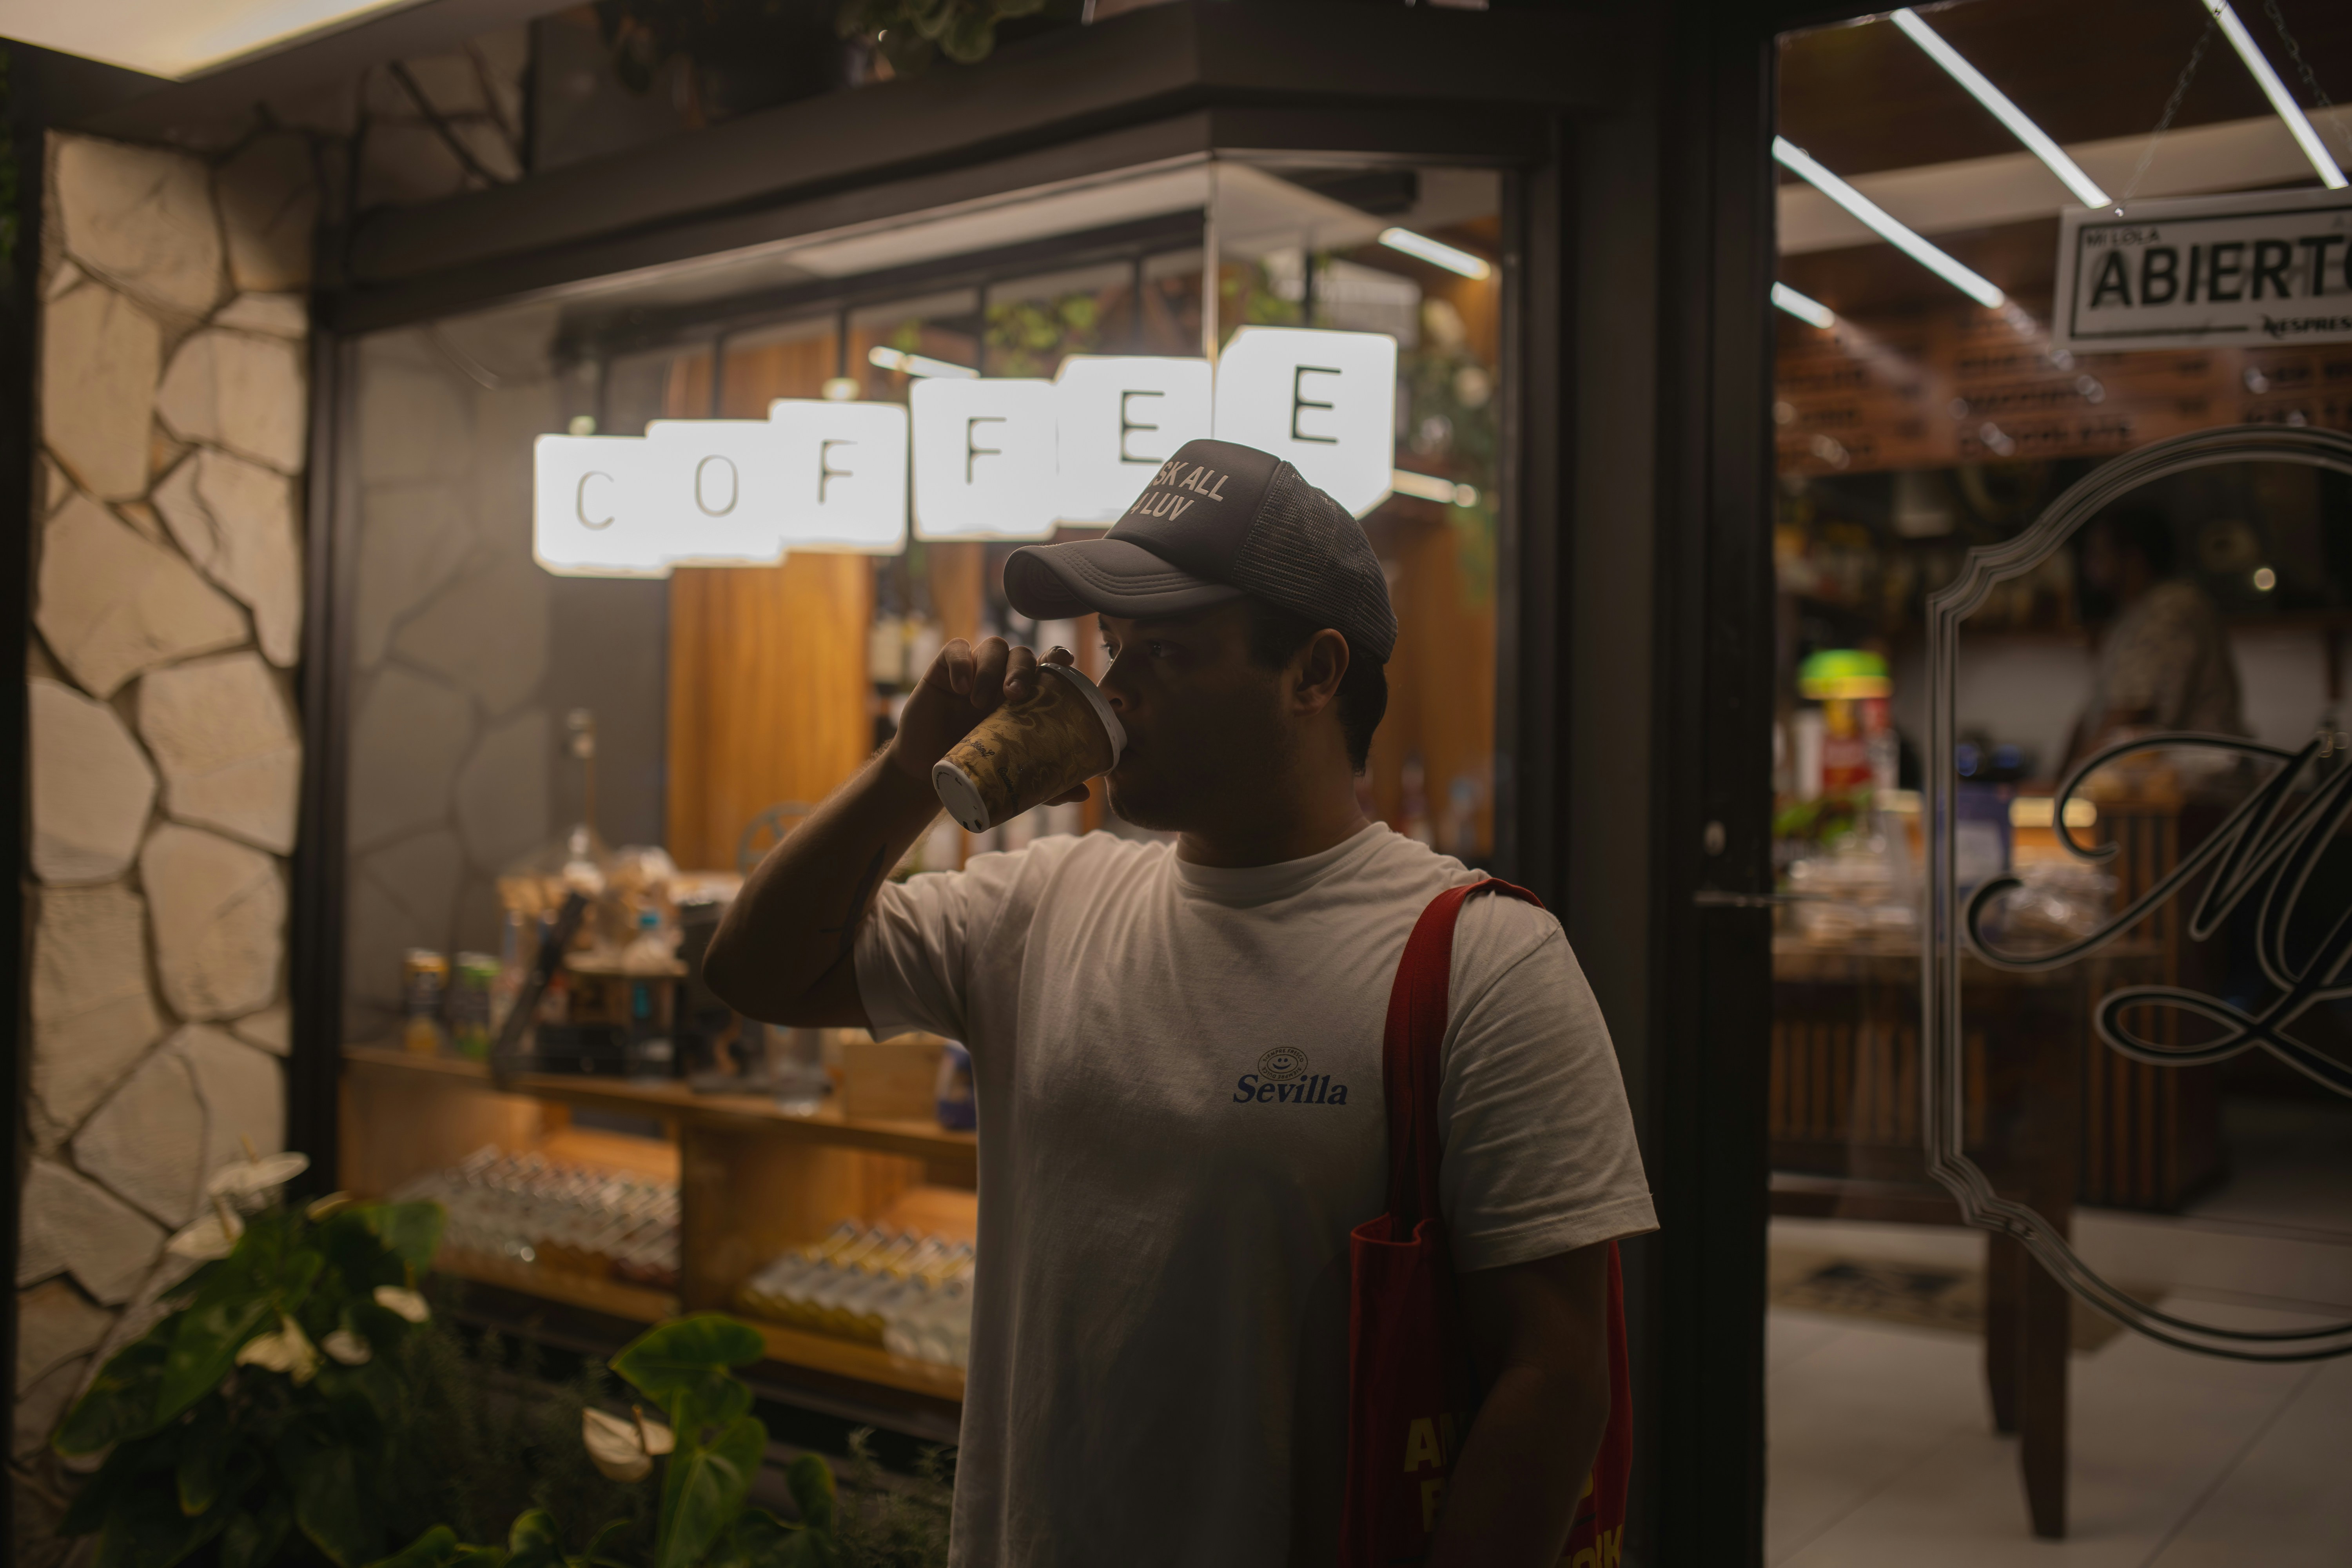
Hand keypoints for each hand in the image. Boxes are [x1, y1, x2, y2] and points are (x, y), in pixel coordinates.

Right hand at [885, 639, 1089, 804]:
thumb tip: (1084, 793)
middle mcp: (1001, 680)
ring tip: (979, 702)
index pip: (1046, 665)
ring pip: (993, 647)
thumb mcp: (1010, 774)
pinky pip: (955, 649)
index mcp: (1024, 698)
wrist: (928, 775)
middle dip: (1022, 669)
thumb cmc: (973, 768)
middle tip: (1013, 695)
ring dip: (990, 669)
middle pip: (1022, 654)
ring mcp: (974, 672)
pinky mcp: (944, 670)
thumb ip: (1047, 783)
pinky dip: (961, 663)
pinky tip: (959, 687)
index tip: (1065, 661)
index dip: (1056, 659)